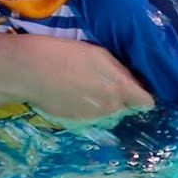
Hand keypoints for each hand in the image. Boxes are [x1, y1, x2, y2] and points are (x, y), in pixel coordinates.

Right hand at [13, 36, 155, 120]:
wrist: (31, 71)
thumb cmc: (66, 55)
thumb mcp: (99, 54)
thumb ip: (120, 71)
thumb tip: (132, 84)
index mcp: (119, 89)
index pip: (145, 102)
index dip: (142, 94)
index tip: (135, 87)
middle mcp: (110, 109)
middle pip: (125, 107)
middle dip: (119, 97)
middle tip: (103, 80)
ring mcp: (92, 119)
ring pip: (107, 112)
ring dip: (102, 103)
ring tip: (84, 85)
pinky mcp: (75, 123)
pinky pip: (90, 116)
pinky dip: (85, 107)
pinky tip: (71, 93)